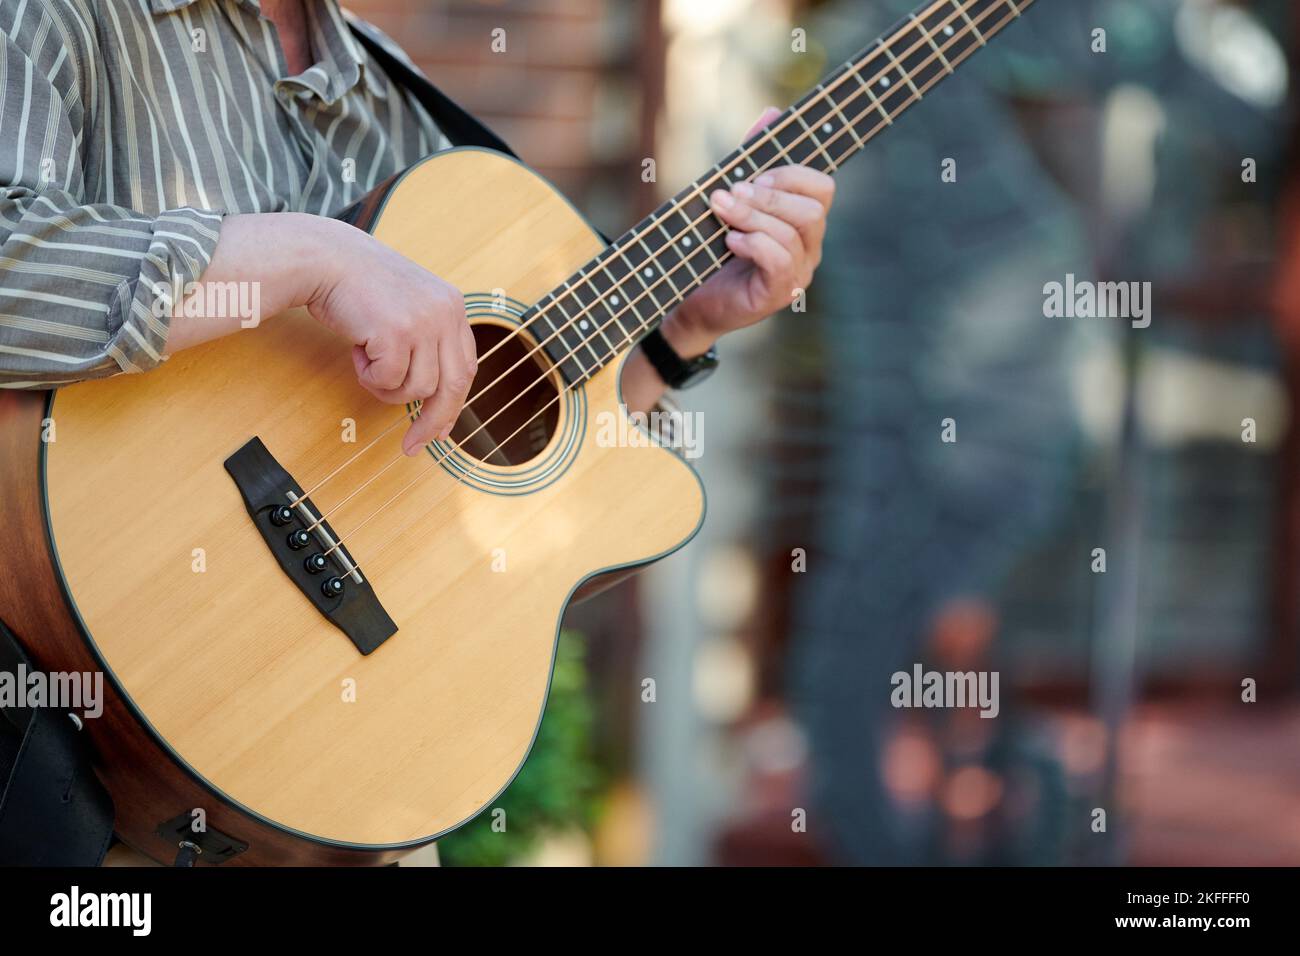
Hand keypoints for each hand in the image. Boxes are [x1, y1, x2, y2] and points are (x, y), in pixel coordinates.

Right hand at [308, 223, 476, 454]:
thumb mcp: (406, 308)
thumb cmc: (357, 287)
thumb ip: (426, 342)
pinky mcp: (399, 332)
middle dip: (433, 421)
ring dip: (387, 387)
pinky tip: (357, 349)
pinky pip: (388, 381)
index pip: (465, 368)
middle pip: (454, 386)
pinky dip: (369, 376)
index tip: (440, 430)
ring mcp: (425, 322)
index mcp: (453, 306)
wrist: (323, 258)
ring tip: (367, 360)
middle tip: (412, 446)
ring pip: (418, 389)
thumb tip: (433, 398)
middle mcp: (447, 313)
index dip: (453, 404)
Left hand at [665, 107, 834, 355]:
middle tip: (731, 192)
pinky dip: (752, 243)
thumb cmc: (713, 249)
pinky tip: (729, 241)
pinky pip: (779, 260)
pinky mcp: (779, 293)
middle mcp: (809, 247)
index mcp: (803, 221)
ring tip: (720, 211)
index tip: (757, 174)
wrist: (693, 300)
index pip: (823, 187)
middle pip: (812, 209)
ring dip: (751, 215)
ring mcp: (798, 273)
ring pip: (792, 232)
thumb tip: (773, 112)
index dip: (792, 174)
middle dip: (769, 195)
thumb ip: (753, 159)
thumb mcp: (732, 198)